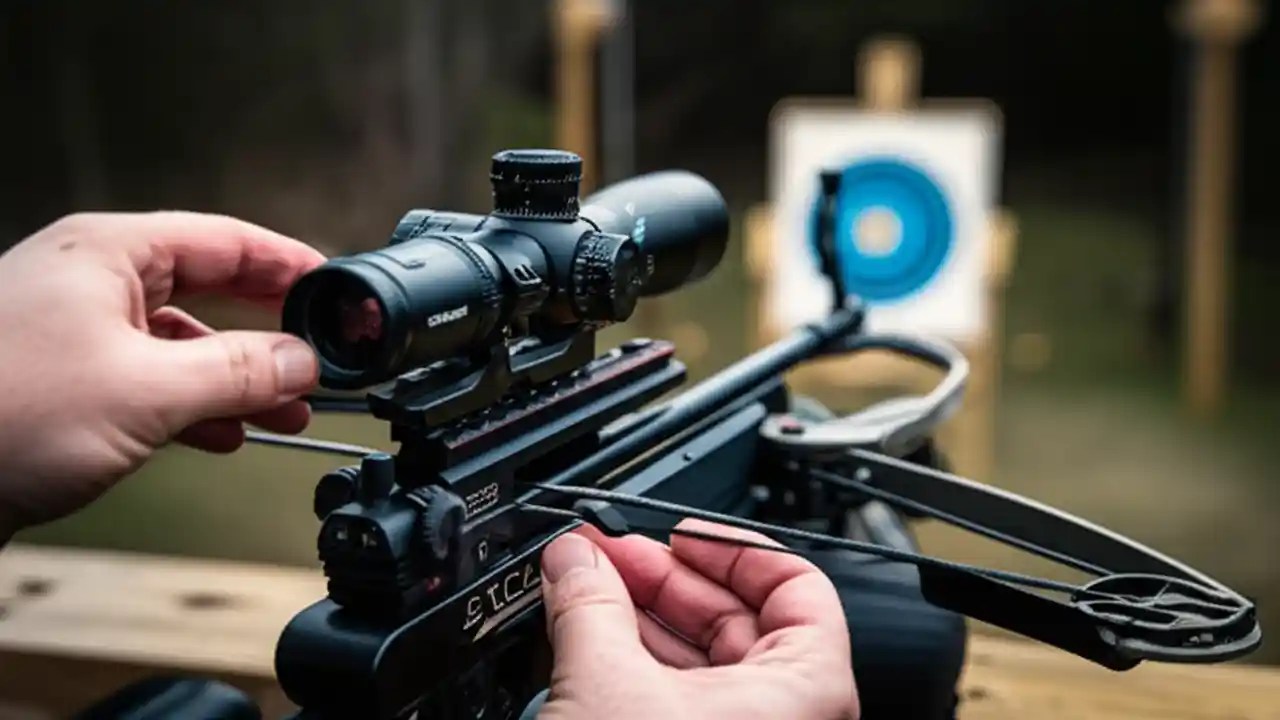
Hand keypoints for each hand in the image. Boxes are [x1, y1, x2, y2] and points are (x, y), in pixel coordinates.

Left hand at [0, 211, 326, 541]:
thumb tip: (303, 359)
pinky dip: (194, 407)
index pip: (225, 240)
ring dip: (237, 379)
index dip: (289, 265)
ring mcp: (75, 333)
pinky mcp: (63, 384)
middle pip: (208, 292)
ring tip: (285, 411)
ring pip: (182, 344)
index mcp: (109, 254)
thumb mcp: (147, 388)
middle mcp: (92, 283)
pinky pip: (151, 382)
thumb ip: (240, 371)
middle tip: (319, 357)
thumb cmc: (1, 413)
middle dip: (268, 332)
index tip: (336, 291)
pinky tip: (222, 434)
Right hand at [536, 519, 858, 719]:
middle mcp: (793, 717)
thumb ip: (589, 602)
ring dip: (644, 619)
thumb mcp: (606, 684)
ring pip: (707, 662)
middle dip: (664, 578)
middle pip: (741, 617)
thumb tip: (573, 556)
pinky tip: (593, 643)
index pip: (798, 584)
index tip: (677, 532)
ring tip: (586, 588)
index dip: (732, 546)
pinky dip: (643, 666)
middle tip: (606, 552)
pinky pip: (686, 700)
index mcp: (810, 690)